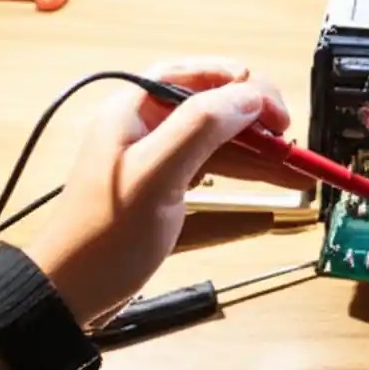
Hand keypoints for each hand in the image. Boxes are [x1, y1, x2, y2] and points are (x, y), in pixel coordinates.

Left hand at [24, 57, 312, 324]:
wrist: (71, 293)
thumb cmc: (105, 236)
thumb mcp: (156, 175)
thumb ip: (201, 128)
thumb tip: (248, 95)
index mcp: (135, 112)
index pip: (196, 76)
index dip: (241, 87)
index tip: (276, 113)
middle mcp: (146, 130)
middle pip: (213, 110)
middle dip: (257, 124)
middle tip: (290, 144)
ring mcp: (155, 162)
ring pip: (218, 144)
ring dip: (258, 155)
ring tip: (297, 172)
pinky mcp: (163, 192)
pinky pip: (212, 173)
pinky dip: (243, 178)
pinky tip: (271, 187)